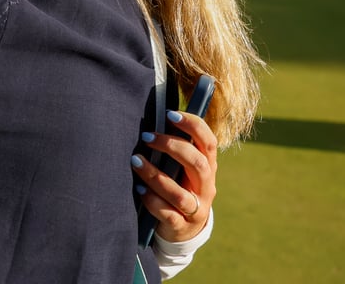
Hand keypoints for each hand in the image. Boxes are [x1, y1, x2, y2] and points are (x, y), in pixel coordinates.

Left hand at [133, 110, 217, 242]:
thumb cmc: (177, 186)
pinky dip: (151, 200)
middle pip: (197, 164)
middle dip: (171, 146)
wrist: (183, 229)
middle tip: (146, 136)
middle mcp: (206, 188)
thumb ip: (175, 149)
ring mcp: (195, 209)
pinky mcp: (181, 226)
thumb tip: (151, 118)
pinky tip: (139, 190)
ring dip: (154, 175)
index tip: (169, 114)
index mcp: (208, 167)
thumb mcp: (182, 169)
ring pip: (178, 193)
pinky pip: (167, 213)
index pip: (209, 142)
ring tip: (135, 161)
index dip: (193, 125)